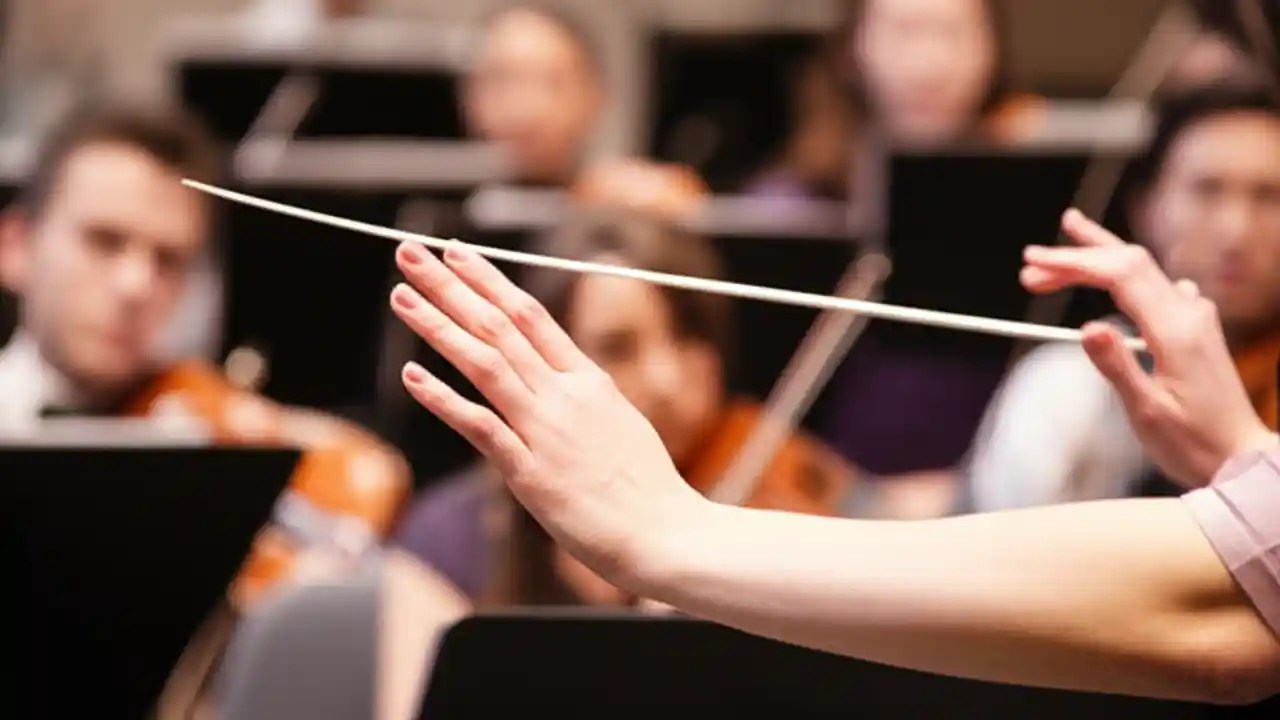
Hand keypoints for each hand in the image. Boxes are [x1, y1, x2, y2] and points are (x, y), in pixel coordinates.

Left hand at [388, 241, 704, 590]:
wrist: (666, 534)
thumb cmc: (646, 488)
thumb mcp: (620, 424)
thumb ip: (584, 398)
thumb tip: (560, 379)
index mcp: (589, 380)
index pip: (530, 315)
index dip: (488, 280)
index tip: (456, 253)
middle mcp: (565, 395)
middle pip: (500, 326)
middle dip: (451, 286)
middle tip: (411, 253)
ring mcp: (547, 431)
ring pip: (485, 364)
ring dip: (439, 326)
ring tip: (401, 296)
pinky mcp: (531, 473)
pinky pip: (481, 427)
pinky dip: (444, 400)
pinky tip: (412, 376)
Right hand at [1022, 209, 1277, 486]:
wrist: (1244, 459)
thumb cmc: (1194, 444)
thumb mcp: (1147, 412)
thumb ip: (1117, 366)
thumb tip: (1087, 326)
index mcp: (1175, 330)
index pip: (1119, 275)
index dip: (1073, 264)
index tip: (1032, 265)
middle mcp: (1189, 315)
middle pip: (1130, 262)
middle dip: (1078, 254)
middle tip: (1031, 257)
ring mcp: (1196, 319)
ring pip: (1144, 269)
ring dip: (1101, 255)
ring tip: (1071, 234)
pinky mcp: (1197, 330)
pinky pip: (1158, 286)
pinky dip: (1127, 273)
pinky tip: (1119, 278)